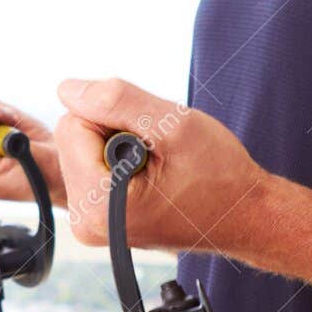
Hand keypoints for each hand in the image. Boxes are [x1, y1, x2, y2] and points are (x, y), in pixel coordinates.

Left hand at [53, 77, 268, 251]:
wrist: (244, 215)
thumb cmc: (221, 178)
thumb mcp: (174, 125)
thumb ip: (115, 100)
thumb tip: (67, 88)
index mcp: (98, 205)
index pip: (73, 124)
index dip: (114, 116)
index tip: (152, 138)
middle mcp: (87, 222)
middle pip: (73, 138)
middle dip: (114, 131)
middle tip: (159, 153)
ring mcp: (92, 223)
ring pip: (82, 150)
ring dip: (119, 143)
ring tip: (159, 165)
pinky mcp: (99, 219)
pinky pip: (92, 166)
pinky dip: (119, 159)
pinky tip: (151, 175)